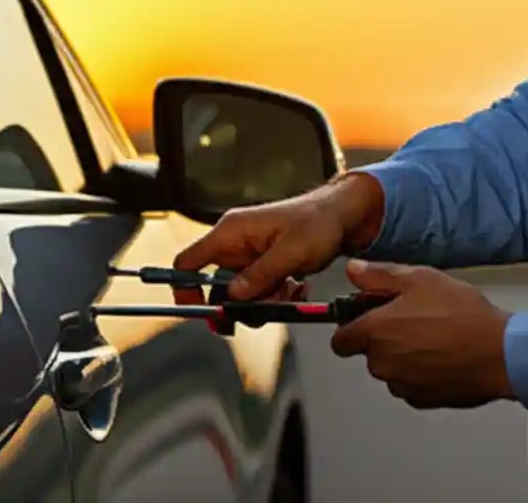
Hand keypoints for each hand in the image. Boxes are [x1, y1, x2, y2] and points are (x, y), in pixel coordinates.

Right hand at [172, 173, 384, 304]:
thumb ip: (260, 275)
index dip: (186, 289)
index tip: (201, 312)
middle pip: (217, 286)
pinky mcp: (262, 263)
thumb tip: (233, 296)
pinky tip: (296, 288)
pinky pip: (258, 289)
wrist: (341, 215)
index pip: (188, 261)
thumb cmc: (317, 222)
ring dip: (263, 302)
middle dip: (239, 305)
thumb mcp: (291, 252)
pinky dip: (275, 296)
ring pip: (241, 293)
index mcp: (231, 232)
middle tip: (261, 313)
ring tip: (289, 293)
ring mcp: (248, 254)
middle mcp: (234, 243)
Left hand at [331, 260, 513, 409]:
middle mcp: (382, 363)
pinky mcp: (423, 400)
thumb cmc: (462, 315)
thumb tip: (353, 271)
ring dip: (403, 357)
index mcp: (374, 332)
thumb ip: (378, 275)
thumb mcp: (419, 278)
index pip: (340, 340)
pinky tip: (443, 357)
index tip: (366, 317)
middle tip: (411, 319)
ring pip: (391, 370)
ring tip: (433, 337)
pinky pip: (412, 385)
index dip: (351, 326)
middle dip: (383, 339)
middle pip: (368, 353)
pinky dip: (421, 374)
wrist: (501, 353)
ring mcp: (402, 384)